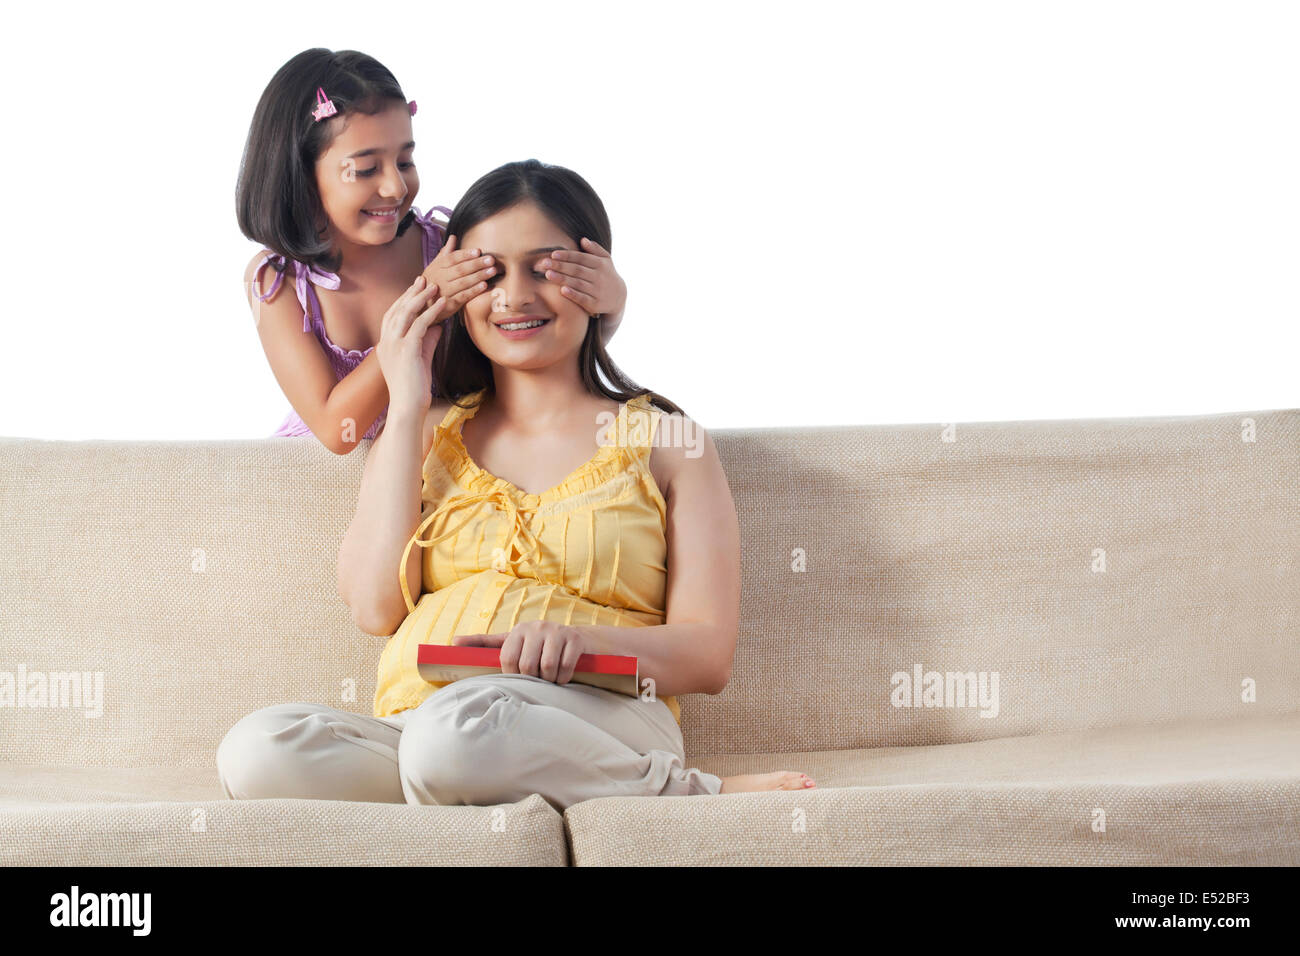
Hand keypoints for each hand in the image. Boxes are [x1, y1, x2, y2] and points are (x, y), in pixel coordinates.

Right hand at [375, 276, 445, 414]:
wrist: (408, 407)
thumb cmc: (415, 387)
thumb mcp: (421, 358)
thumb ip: (427, 341)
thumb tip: (437, 326)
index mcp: (386, 344)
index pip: (392, 315)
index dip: (404, 300)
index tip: (415, 288)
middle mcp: (386, 342)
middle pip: (397, 310)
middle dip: (410, 293)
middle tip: (423, 279)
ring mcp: (394, 346)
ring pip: (405, 313)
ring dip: (420, 297)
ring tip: (434, 286)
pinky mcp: (406, 351)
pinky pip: (419, 325)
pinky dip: (431, 312)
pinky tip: (442, 304)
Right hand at [421, 234, 496, 320]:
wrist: (423, 305)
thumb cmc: (432, 282)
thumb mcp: (435, 266)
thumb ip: (446, 253)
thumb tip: (453, 237)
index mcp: (437, 267)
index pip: (452, 258)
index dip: (465, 254)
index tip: (478, 251)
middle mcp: (440, 278)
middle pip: (460, 269)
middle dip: (476, 264)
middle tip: (491, 260)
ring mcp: (444, 291)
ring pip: (463, 282)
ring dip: (479, 276)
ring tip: (492, 271)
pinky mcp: (449, 304)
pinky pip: (463, 296)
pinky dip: (474, 290)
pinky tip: (485, 285)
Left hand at [453, 621, 586, 684]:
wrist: (580, 641)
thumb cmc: (540, 646)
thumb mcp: (514, 642)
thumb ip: (485, 643)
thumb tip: (453, 641)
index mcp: (519, 630)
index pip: (507, 659)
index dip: (513, 675)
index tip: (519, 679)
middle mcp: (536, 627)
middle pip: (527, 665)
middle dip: (533, 679)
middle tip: (538, 680)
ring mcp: (557, 631)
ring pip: (547, 667)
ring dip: (550, 680)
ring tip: (551, 679)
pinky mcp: (575, 639)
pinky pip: (565, 666)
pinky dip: (564, 678)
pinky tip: (563, 678)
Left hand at [538, 238, 625, 318]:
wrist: (619, 297)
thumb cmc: (606, 275)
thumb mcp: (606, 260)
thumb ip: (595, 249)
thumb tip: (583, 239)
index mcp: (600, 264)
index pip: (581, 258)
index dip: (567, 256)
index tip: (553, 254)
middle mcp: (599, 277)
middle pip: (577, 270)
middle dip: (560, 266)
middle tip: (544, 263)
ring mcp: (597, 291)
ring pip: (578, 283)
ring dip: (562, 279)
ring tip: (548, 274)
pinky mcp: (595, 304)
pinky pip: (583, 299)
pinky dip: (573, 294)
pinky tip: (562, 290)